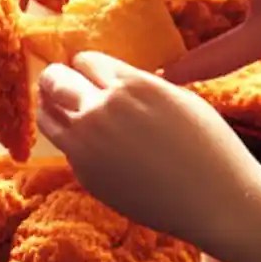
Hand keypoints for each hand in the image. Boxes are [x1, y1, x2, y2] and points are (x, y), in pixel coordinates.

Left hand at [36, 52, 260, 241]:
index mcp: (131, 84)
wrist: (214, 201)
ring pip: (46, 114)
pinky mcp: (85, 173)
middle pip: (56, 80)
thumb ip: (139, 87)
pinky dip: (66, 137)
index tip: (85, 71)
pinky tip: (78, 138)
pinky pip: (64, 146)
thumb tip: (113, 82)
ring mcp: (89, 143)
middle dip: (55, 78)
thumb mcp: (177, 98)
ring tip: (50, 104)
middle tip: (55, 80)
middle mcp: (103, 108)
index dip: (85, 66)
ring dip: (47, 105)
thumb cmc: (208, 148)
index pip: (85, 60)